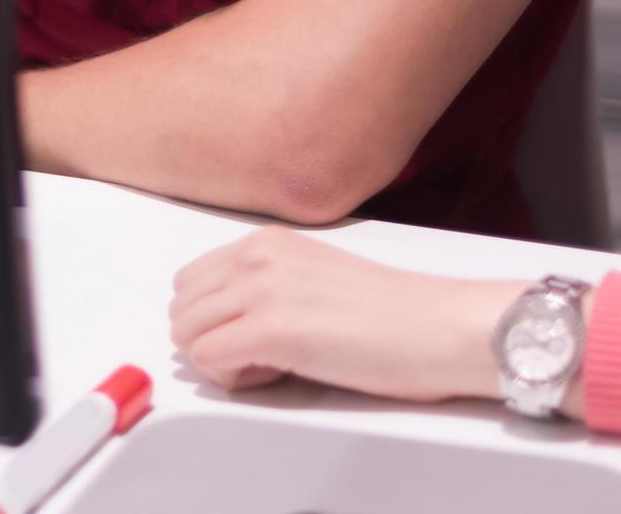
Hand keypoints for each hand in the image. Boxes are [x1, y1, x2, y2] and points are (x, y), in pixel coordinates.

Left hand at [169, 227, 517, 403]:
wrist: (438, 326)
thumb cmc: (392, 314)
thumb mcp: (314, 277)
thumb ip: (267, 285)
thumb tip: (227, 321)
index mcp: (266, 241)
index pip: (192, 281)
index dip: (216, 319)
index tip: (257, 335)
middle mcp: (257, 256)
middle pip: (182, 308)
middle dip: (212, 339)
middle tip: (264, 355)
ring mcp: (261, 290)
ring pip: (186, 334)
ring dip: (222, 359)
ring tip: (275, 364)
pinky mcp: (271, 329)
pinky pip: (208, 360)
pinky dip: (235, 379)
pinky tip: (280, 373)